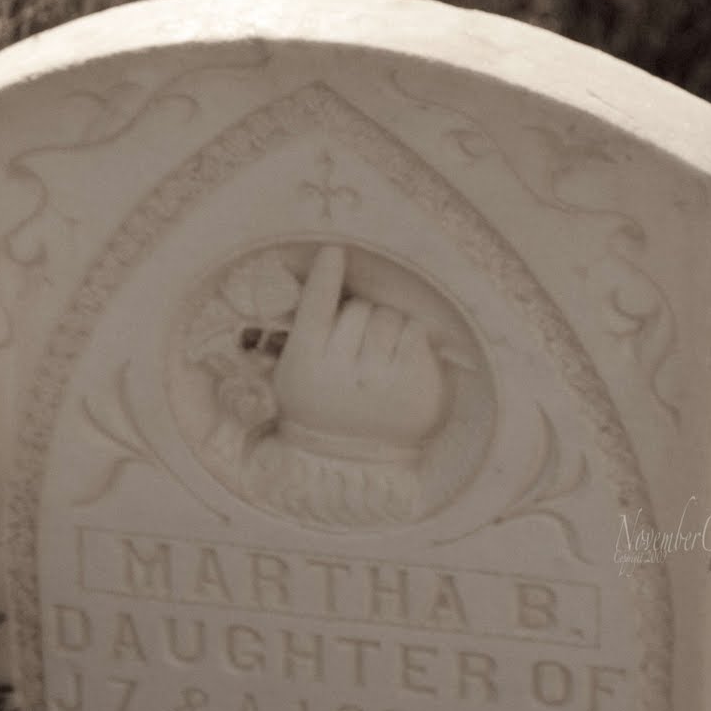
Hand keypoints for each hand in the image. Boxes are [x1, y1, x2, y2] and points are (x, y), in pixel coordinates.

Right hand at [272, 246, 445, 456]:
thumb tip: (325, 266)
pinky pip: (414, 331)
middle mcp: (340, 374)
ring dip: (386, 324)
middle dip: (360, 316)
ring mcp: (378, 380)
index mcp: (304, 366)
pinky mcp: (411, 385)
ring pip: (387, 317)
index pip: (315, 310)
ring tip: (378, 354)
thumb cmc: (322, 403)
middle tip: (357, 343)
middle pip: (357, 309)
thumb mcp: (296, 373)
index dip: (325, 278)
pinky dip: (410, 334)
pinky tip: (400, 354)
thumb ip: (304, 329)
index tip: (334, 251)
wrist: (352, 459)